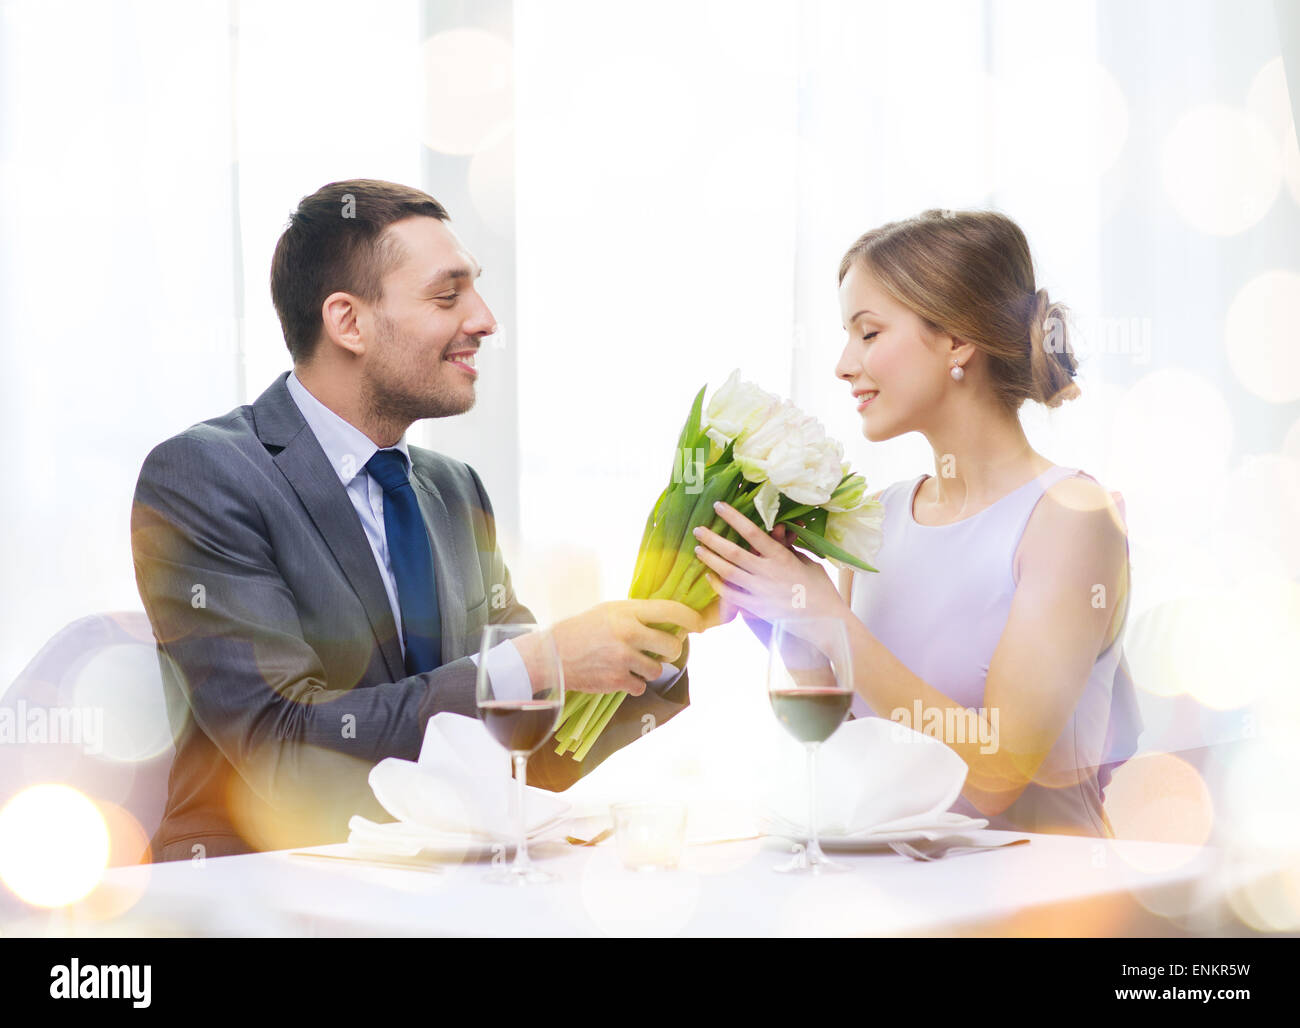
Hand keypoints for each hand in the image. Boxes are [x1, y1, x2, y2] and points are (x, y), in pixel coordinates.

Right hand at [515, 600, 702, 696]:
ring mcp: (623, 659)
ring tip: (630, 662)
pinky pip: (641, 686)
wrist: (551, 656)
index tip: (700, 626)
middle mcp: (628, 633)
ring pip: (658, 669)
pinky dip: (633, 683)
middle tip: (663, 651)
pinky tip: (618, 674)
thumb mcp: (609, 611)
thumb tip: (672, 623)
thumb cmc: (582, 630)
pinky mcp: (617, 681)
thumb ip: (638, 615)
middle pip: (672, 645)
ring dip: (649, 669)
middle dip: (672, 650)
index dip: (691, 618)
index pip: (670, 610)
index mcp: (626, 611)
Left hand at [692, 501, 846, 625]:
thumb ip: (788, 547)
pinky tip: (709, 576)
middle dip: (713, 539)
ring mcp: (761, 592)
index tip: (719, 506)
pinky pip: (732, 596)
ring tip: (697, 549)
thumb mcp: (807, 563)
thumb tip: (776, 529)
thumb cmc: (821, 590)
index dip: (734, 518)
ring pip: (728, 573)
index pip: (753, 533)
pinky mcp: (757, 609)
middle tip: (698, 529)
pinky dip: (718, 586)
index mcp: (782, 558)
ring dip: (711, 560)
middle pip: (734, 553)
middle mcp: (768, 573)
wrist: (826, 623)